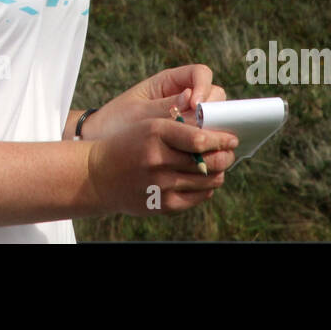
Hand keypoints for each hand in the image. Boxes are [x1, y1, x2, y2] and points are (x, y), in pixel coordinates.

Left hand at [82, 63, 227, 141]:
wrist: (104, 146)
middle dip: (215, 112)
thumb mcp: (138, 113)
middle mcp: (184, 98)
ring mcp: (190, 119)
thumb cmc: (117, 122)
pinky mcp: (191, 140)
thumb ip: (165, 108)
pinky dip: (209, 149)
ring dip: (215, 133)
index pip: (200, 74)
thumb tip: (193, 103)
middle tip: (205, 131)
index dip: (203, 86)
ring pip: (217, 120)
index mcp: (170, 82)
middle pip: (215, 97)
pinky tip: (202, 160)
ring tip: (205, 148)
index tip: (196, 105)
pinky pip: (209, 140)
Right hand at [86, 116, 237, 216]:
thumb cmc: (129, 144)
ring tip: (216, 165)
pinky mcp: (163, 204)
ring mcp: (161, 184)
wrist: (98, 175)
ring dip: (218, 172)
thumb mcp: (149, 125)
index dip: (222, 139)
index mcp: (156, 133)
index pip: (201, 139)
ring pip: (208, 180)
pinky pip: (199, 196)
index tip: (231, 138)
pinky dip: (206, 187)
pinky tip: (201, 180)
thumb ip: (181, 128)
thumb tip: (217, 137)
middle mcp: (159, 159)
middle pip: (209, 162)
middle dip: (225, 156)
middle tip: (229, 152)